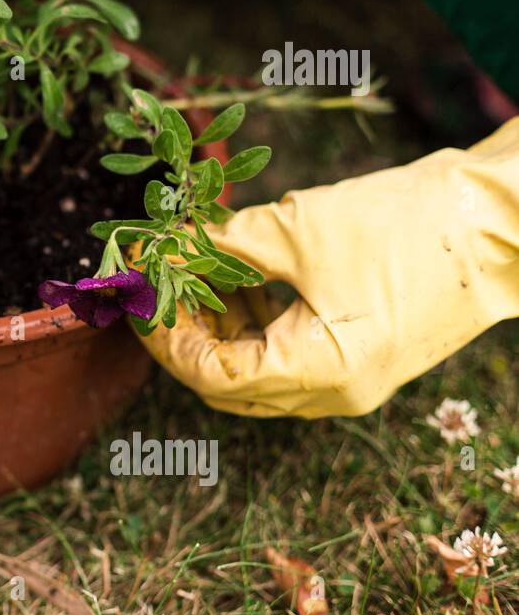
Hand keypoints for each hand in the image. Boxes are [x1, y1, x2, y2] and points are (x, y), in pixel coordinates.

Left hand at [138, 118, 518, 417]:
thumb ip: (219, 247)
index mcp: (318, 372)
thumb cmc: (404, 223)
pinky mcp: (361, 358)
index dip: (164, 335)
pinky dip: (253, 322)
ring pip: (256, 370)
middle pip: (228, 383)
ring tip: (185, 272)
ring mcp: (351, 381)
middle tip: (150, 286)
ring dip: (216, 325)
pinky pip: (288, 354)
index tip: (133, 292)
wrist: (499, 221)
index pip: (212, 375)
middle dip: (183, 333)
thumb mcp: (296, 230)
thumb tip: (159, 250)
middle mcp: (334, 393)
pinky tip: (231, 276)